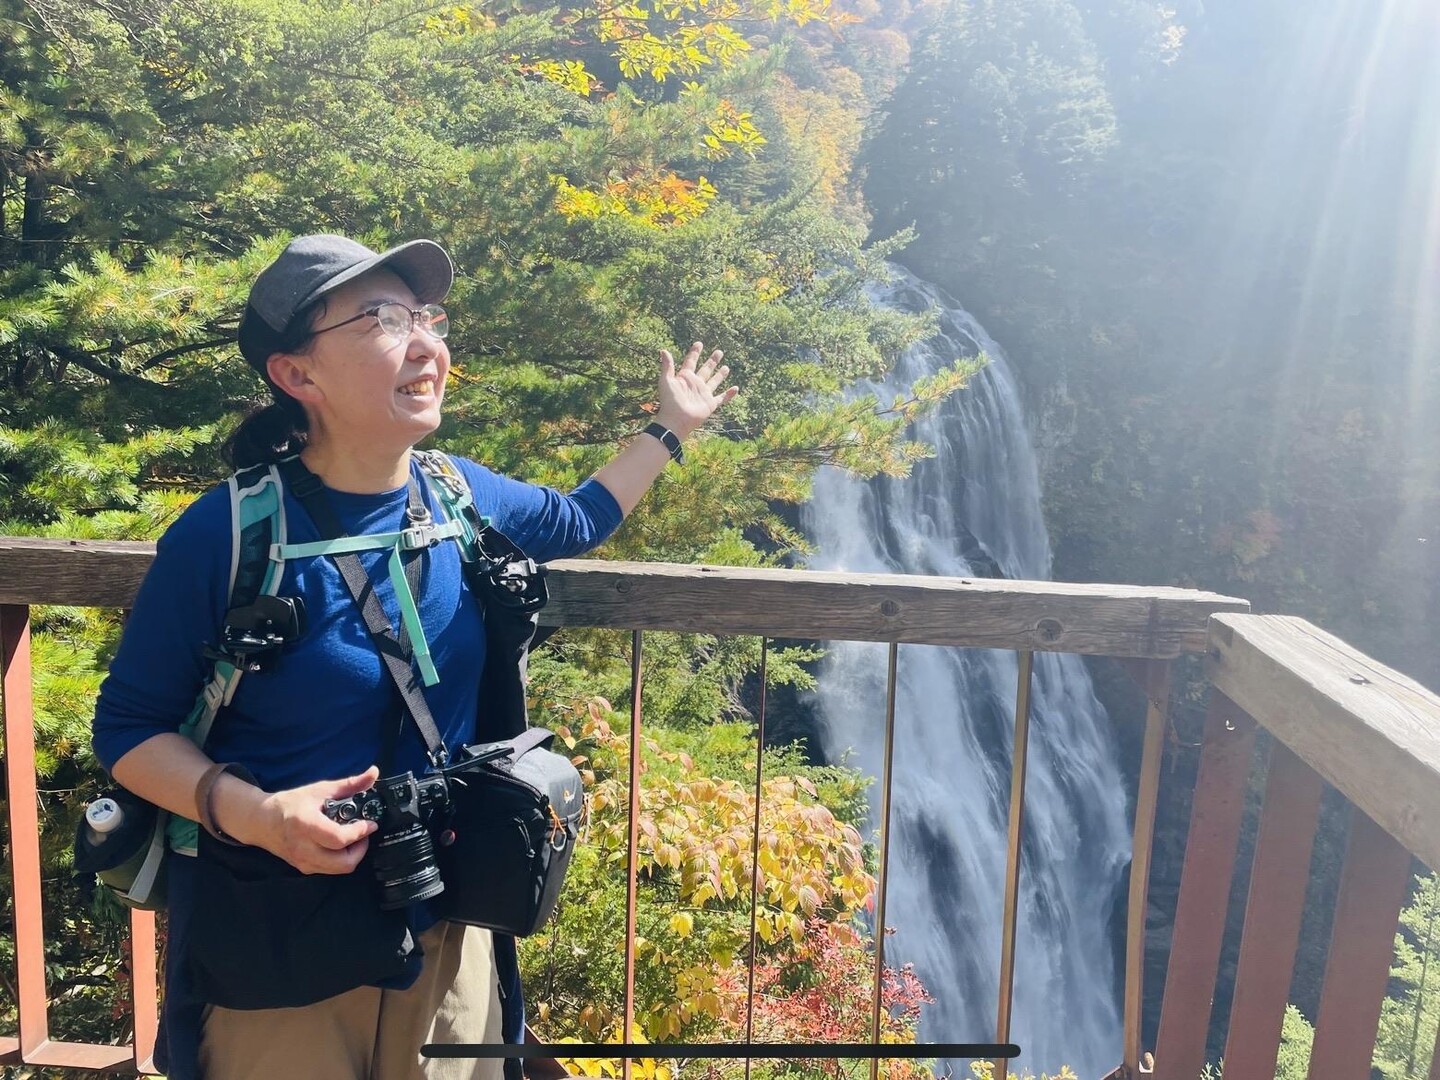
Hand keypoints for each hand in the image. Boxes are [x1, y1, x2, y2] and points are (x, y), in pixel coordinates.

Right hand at [245, 766, 380, 874]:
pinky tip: (340, 846)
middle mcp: (304, 847)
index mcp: (306, 825)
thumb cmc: (289, 804)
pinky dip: (340, 860)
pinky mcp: (303, 868)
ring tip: (352, 839)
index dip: (360, 833)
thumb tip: (372, 774)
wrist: (261, 820)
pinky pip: (329, 870)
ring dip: (352, 856)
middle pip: (343, 862)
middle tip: (363, 833)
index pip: (339, 838)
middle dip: (360, 849)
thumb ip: (349, 784)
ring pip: (339, 870)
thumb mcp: (319, 790)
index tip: (371, 824)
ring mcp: (302, 861)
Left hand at [655, 341, 737, 439]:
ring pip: (714, 382)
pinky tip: (736, 388)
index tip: (699, 344)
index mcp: (685, 377)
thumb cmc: (670, 401)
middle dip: (712, 361)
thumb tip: (664, 350)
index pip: (691, 362)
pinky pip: (722, 398)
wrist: (676, 420)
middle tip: (719, 352)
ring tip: (726, 367)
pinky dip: (729, 394)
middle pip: (706, 369)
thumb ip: (667, 366)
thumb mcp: (666, 381)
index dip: (695, 353)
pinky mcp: (710, 404)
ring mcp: (704, 394)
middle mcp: (695, 384)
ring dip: (720, 375)